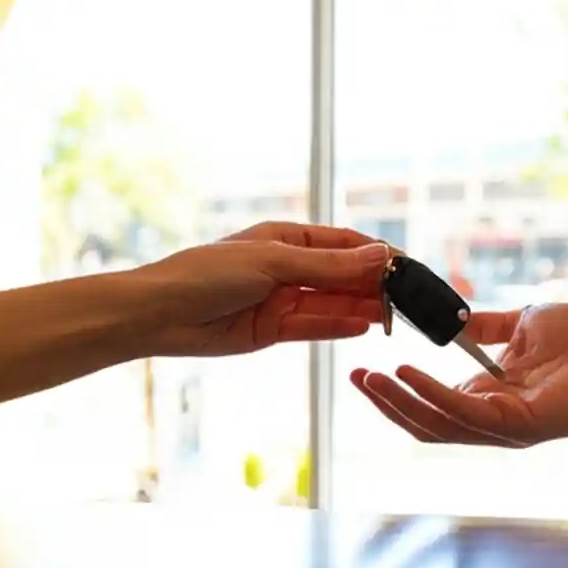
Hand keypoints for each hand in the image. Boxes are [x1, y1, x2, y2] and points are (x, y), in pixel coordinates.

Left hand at [128, 221, 389, 355]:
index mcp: (286, 238)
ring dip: (362, 308)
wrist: (160, 314)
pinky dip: (339, 326)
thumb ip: (327, 266)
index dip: (375, 254)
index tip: (405, 266)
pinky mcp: (273, 330)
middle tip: (407, 297)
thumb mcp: (272, 261)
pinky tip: (365, 326)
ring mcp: (282, 300)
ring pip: (332, 303)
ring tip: (393, 315)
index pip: (343, 243)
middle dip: (373, 284)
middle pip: (342, 275)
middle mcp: (288, 268)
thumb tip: (377, 257)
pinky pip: (314, 326)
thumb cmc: (206, 273)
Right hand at [350, 303, 567, 446]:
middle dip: (384, 404)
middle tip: (352, 378)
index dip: (394, 393)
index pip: (430, 407)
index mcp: (489, 399)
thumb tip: (449, 318)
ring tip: (369, 378)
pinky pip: (465, 414)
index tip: (362, 368)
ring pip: (437, 426)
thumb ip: (484, 327)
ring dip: (398, 403)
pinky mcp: (522, 426)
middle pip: (424, 425)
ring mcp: (506, 428)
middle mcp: (493, 421)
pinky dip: (431, 395)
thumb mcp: (522, 323)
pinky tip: (406, 373)